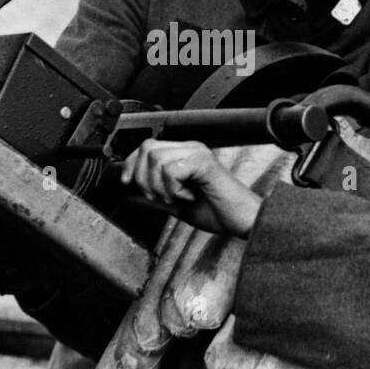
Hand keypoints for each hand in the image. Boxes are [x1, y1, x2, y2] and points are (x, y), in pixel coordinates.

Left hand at [121, 139, 262, 237]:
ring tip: (177, 198)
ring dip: (159, 186)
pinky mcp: (204, 162)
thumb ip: (154, 199)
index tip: (126, 184)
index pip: (146, 147)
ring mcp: (198, 153)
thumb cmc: (217, 213)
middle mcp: (190, 148)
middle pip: (147, 149)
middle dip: (142, 177)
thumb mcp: (176, 206)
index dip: (131, 164)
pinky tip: (189, 196)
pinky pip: (171, 170)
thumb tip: (129, 195)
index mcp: (184, 155)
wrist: (243, 221)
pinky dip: (174, 189)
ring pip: (156, 159)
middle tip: (159, 197)